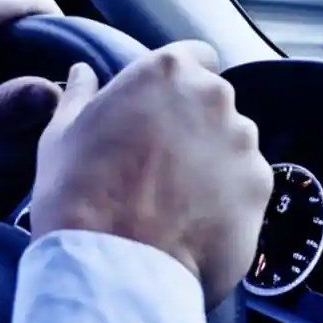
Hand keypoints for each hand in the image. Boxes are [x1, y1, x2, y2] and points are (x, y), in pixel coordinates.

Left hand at [0, 0, 64, 226]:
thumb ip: (10, 109)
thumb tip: (61, 90)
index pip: (31, 4)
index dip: (62, 34)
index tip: (77, 75)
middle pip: (22, 19)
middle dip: (46, 53)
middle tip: (65, 97)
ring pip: (8, 39)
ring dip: (28, 67)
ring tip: (44, 106)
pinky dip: (7, 76)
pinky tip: (15, 109)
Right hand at [30, 41, 273, 306]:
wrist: (114, 266)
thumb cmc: (78, 195)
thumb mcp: (62, 136)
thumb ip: (81, 95)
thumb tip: (82, 73)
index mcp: (167, 72)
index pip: (194, 56)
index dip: (179, 82)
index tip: (163, 107)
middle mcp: (214, 96)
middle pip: (214, 101)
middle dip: (195, 122)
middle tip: (161, 161)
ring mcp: (242, 141)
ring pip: (233, 142)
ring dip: (214, 159)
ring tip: (177, 198)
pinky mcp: (260, 185)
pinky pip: (246, 182)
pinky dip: (229, 196)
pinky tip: (196, 221)